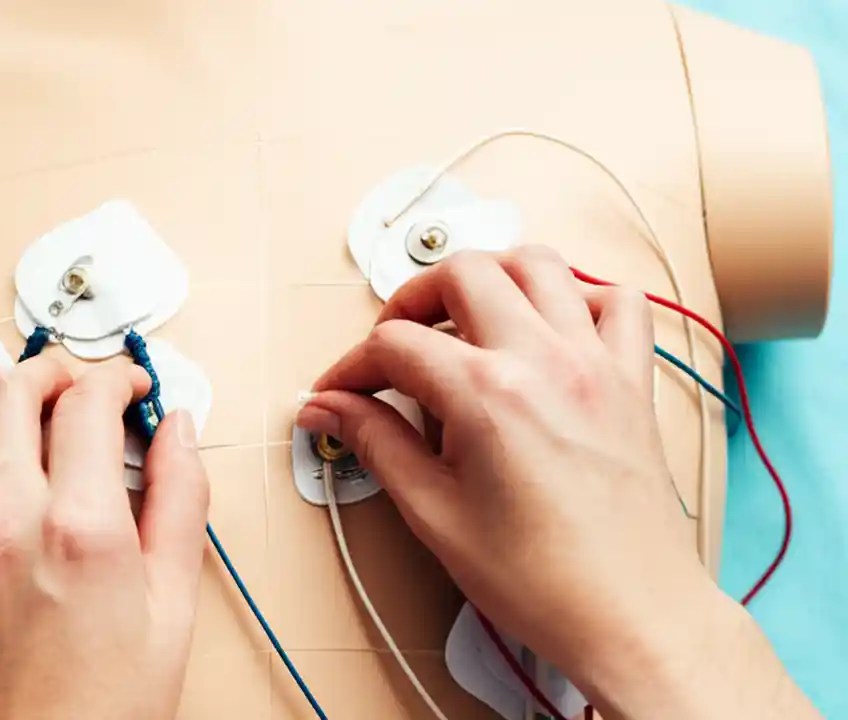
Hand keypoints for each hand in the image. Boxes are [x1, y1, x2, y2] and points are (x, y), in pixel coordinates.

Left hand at [0, 357, 209, 719]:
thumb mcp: (174, 602)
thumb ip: (181, 500)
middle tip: (73, 385)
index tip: (130, 390)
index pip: (86, 402)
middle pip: (6, 390)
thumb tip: (179, 430)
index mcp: (81, 527)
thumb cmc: (110, 701)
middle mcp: (7, 521)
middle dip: (45, 367)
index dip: (116, 378)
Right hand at [296, 247, 809, 717]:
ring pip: (538, 263)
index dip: (352, 368)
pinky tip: (547, 329)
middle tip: (394, 346)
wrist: (632, 617)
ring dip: (488, 277)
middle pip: (462, 272)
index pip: (395, 345)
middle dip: (412, 299)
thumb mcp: (435, 514)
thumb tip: (333, 410)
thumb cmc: (545, 582)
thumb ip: (378, 444)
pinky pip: (617, 300)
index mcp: (488, 394)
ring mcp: (595, 363)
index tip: (340, 394)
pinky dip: (577, 295)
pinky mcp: (631, 380)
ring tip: (461, 319)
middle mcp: (545, 360)